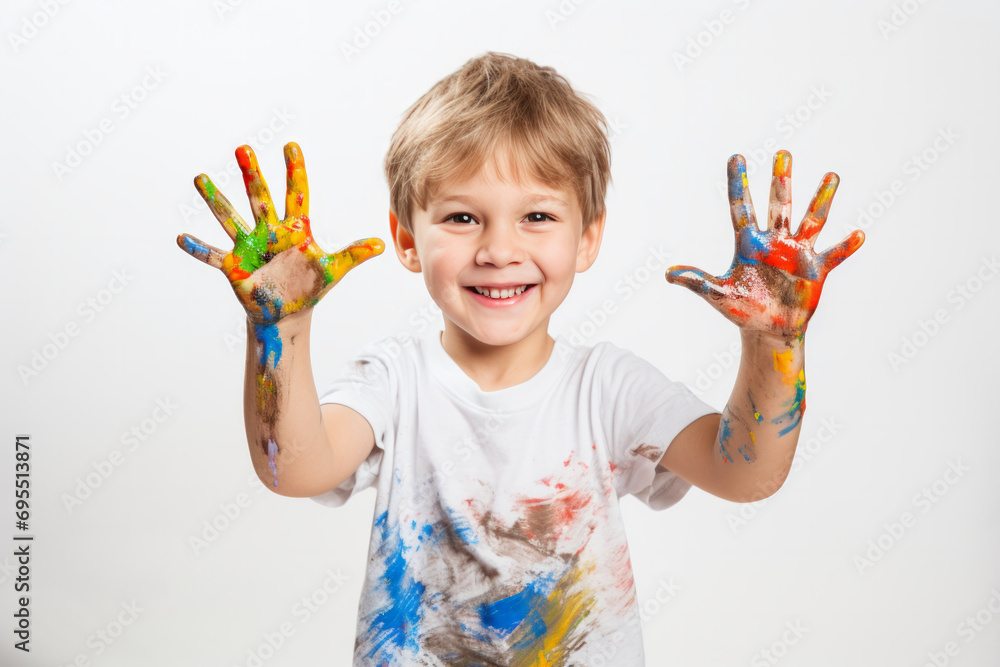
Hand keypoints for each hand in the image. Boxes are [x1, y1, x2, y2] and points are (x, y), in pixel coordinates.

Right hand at [176, 142, 383, 323]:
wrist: (286, 312)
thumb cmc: (308, 287)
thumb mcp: (333, 270)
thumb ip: (353, 255)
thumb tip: (380, 245)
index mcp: (293, 229)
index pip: (296, 194)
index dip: (295, 172)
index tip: (291, 145)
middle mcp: (268, 232)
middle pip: (259, 198)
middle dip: (252, 175)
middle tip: (244, 148)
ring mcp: (248, 247)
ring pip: (230, 218)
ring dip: (215, 200)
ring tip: (200, 178)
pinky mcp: (234, 267)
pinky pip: (213, 256)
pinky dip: (198, 249)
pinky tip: (181, 237)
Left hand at [666, 151, 863, 339]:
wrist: (768, 329)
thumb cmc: (743, 309)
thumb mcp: (718, 294)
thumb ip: (697, 281)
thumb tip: (667, 274)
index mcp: (749, 244)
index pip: (742, 207)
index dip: (739, 183)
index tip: (736, 157)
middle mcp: (775, 242)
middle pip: (778, 205)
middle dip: (781, 181)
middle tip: (783, 153)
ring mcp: (797, 253)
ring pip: (812, 220)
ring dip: (821, 199)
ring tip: (831, 175)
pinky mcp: (815, 270)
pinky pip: (834, 255)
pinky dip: (846, 246)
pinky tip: (859, 233)